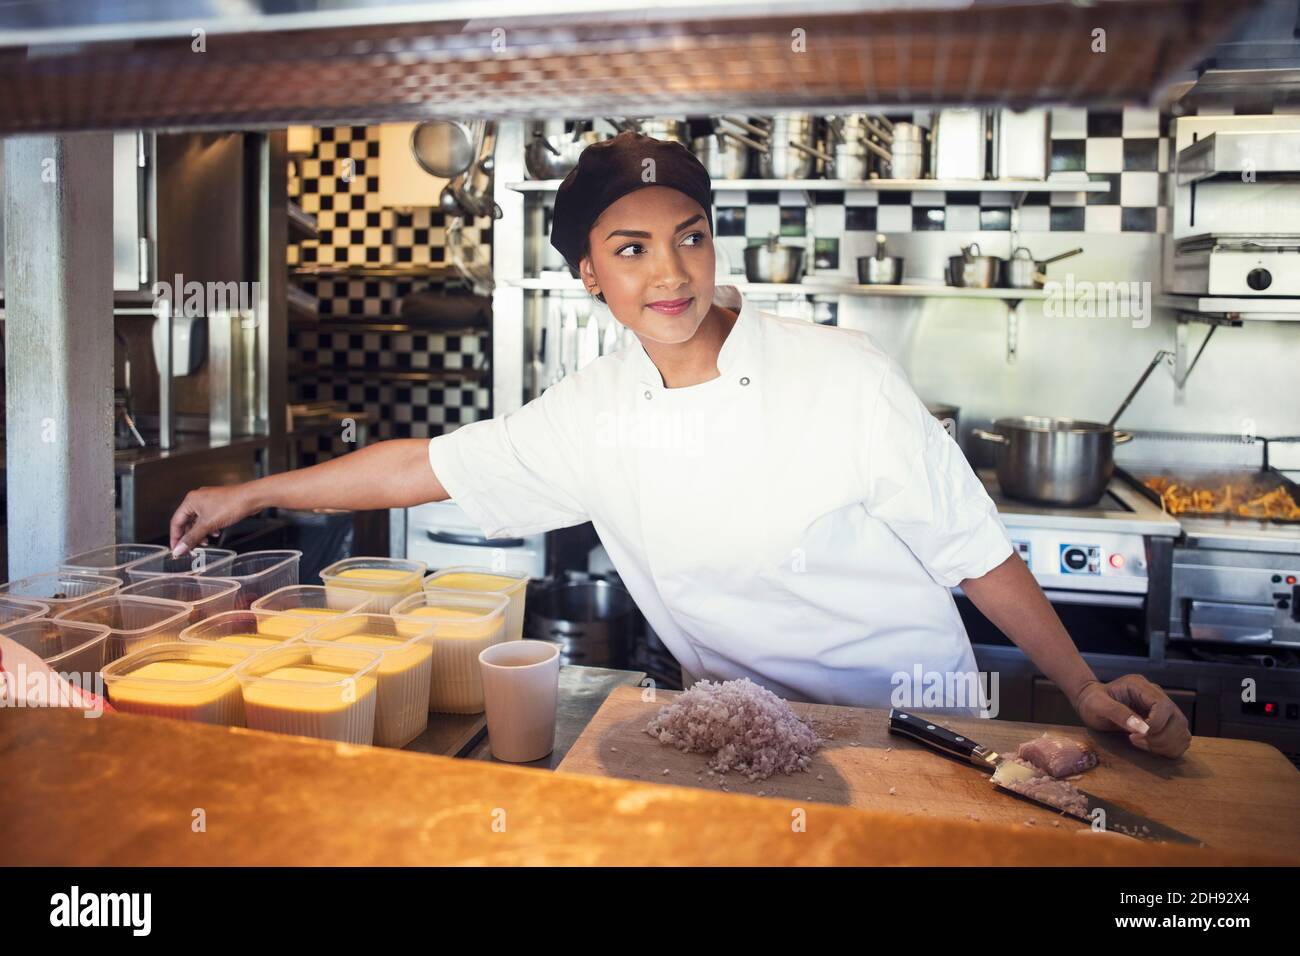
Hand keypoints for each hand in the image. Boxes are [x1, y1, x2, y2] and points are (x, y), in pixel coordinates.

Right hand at [169, 484, 256, 555]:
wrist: (251, 498)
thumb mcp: (208, 525)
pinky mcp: (218, 505)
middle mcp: (198, 499)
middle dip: (190, 536)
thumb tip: (179, 549)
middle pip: (187, 522)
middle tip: (190, 548)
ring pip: (198, 522)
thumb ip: (192, 538)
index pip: (176, 522)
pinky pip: (208, 519)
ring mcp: (208, 501)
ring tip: (204, 542)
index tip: (176, 549)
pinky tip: (215, 533)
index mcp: (190, 501)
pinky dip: (209, 528)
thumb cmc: (232, 504)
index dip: (175, 537)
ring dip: (200, 533)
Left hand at [1073, 674, 1190, 758]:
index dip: (1156, 725)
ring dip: (1166, 745)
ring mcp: (1164, 710)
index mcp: (1141, 686)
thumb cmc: (1092, 701)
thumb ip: (1118, 713)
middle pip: (1179, 720)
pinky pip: (1180, 739)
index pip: (1164, 706)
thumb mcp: (1098, 705)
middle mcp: (1157, 696)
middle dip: (1161, 738)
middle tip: (1137, 741)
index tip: (1135, 735)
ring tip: (1142, 745)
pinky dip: (1169, 749)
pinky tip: (1150, 747)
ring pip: (1182, 732)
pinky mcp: (1165, 723)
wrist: (1091, 702)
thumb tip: (1141, 728)